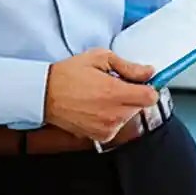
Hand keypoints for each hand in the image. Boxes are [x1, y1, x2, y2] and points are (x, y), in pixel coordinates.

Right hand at [42, 49, 159, 142]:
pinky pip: (117, 126)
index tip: (141, 82)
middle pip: (140, 106)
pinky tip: (96, 107)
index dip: (147, 87)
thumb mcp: (98, 58)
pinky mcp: (101, 136)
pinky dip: (111, 117)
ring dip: (121, 107)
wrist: (45, 94)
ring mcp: (108, 127)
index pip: (151, 97)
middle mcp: (113, 113)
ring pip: (129, 116)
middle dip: (131, 95)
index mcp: (114, 93)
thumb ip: (127, 66)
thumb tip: (147, 72)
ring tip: (100, 96)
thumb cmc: (67, 75)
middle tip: (112, 85)